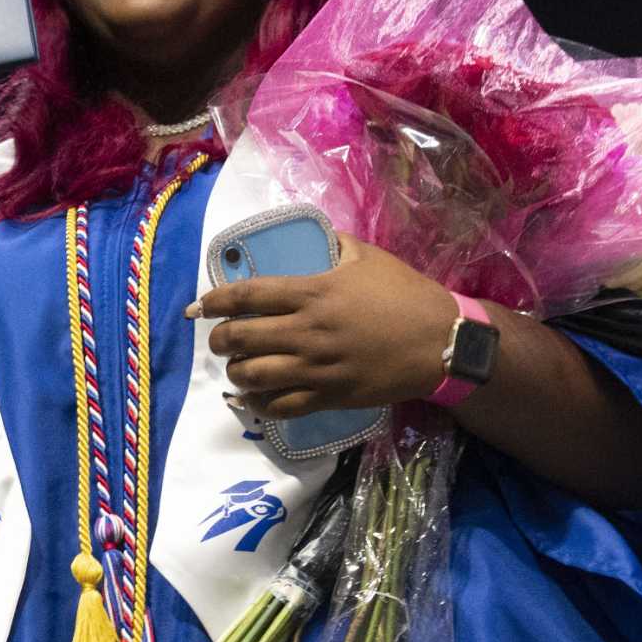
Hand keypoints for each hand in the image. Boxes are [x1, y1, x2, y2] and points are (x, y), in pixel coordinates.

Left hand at [195, 234, 457, 419]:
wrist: (441, 342)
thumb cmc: (406, 295)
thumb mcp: (369, 257)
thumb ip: (335, 244)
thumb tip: (316, 235)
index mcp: (313, 292)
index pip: (247, 296)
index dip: (216, 301)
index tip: (201, 306)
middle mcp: (306, 331)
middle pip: (240, 338)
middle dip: (220, 340)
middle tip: (220, 339)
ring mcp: (316, 367)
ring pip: (254, 375)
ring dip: (237, 372)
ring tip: (238, 367)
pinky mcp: (329, 396)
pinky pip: (281, 406)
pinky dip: (260, 403)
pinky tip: (255, 398)